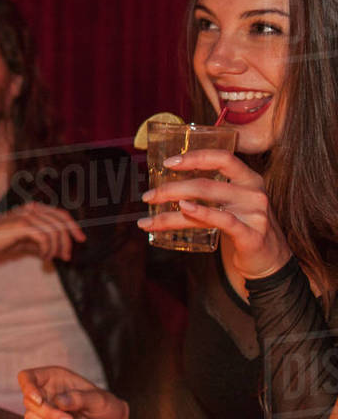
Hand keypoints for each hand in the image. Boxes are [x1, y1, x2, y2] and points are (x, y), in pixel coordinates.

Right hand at [0, 203, 85, 263]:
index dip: (73, 226)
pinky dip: (47, 250)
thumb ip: (41, 244)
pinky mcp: (22, 225)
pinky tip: (42, 257)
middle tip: (66, 256)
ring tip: (50, 258)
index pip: (60, 214)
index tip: (80, 239)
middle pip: (61, 221)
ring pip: (54, 230)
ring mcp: (26, 215)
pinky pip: (45, 238)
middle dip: (67, 240)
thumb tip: (60, 251)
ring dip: (56, 248)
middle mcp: (31, 209)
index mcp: (33, 209)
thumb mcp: (24, 242)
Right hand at [17, 366, 128, 418]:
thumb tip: (59, 402)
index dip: (27, 388)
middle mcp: (45, 392)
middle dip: (49, 415)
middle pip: (28, 402)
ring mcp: (44, 409)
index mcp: (53, 378)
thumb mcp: (97, 399)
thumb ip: (78, 398)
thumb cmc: (105, 406)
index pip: (26, 377)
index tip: (39, 400)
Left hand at [138, 149, 290, 278]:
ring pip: (205, 202)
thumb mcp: (234, 204)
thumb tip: (168, 186)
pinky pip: (222, 220)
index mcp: (249, 179)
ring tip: (148, 219)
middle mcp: (253, 192)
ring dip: (170, 211)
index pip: (222, 157)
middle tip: (147, 197)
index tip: (168, 163)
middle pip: (205, 183)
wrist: (271, 262)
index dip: (194, 156)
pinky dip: (200, 213)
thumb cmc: (245, 228)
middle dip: (170, 189)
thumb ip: (212, 192)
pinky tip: (182, 210)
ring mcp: (255, 213)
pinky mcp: (252, 235)